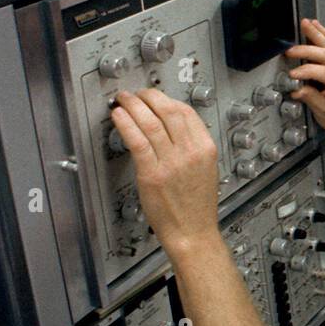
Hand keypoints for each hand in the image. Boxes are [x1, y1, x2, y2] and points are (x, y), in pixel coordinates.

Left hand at [110, 89, 219, 254]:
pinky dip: (126, 124)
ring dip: (134, 106)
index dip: (166, 99)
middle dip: (149, 96)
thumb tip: (171, 126)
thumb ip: (191, 147)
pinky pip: (137, 141)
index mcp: (206, 148)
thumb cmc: (197, 206)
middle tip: (136, 93)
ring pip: (151, 122)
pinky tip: (119, 117)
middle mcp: (190, 152)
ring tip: (123, 100)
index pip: (186, 111)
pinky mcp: (152, 174)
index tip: (154, 98)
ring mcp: (171, 162)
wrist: (192, 232)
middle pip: (168, 111)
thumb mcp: (205, 169)